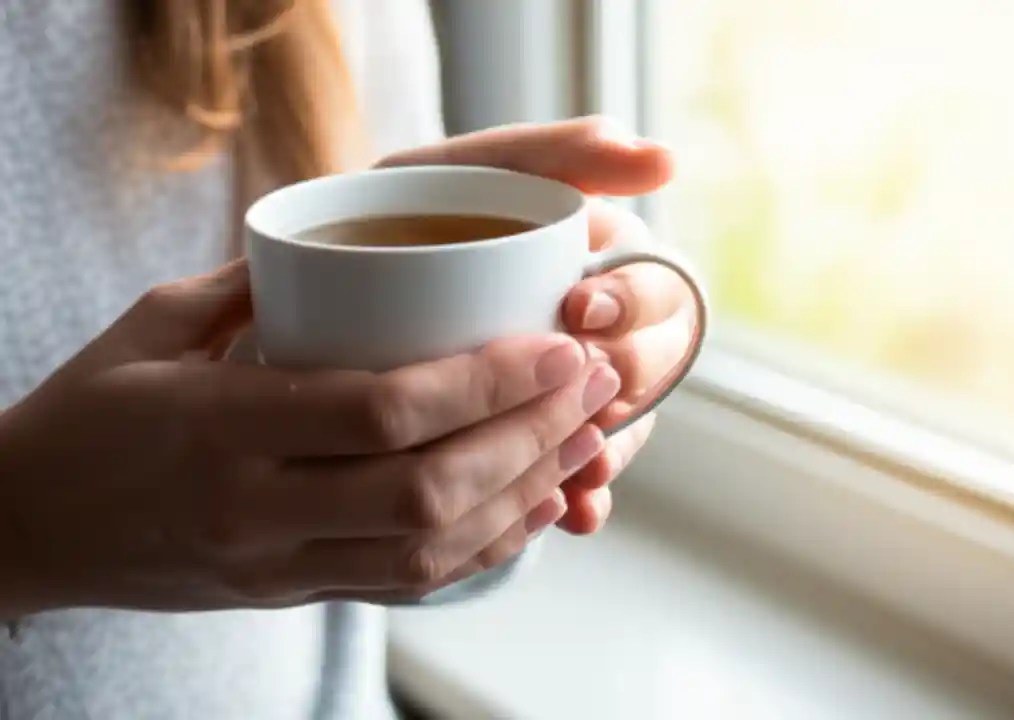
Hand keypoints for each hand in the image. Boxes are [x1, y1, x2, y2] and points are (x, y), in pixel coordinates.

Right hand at [0, 261, 618, 615]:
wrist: (28, 529)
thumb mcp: (154, 323)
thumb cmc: (90, 410)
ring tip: (588, 439)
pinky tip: (538, 504)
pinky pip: (408, 582)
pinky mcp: (291, 592)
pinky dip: (486, 548)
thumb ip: (257, 285)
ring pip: (431, 548)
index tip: (555, 347)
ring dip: (526, 493)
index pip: (380, 412)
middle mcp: (253, 508)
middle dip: (530, 436)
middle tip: (593, 384)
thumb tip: (364, 245)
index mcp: (219, 424)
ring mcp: (275, 564)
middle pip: (426, 488)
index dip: (486, 382)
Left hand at [380, 116, 688, 534]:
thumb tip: (664, 161)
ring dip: (611, 447)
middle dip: (623, 380)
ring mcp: (574, 383)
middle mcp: (601, 319)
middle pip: (653, 357)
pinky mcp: (540, 438)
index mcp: (603, 254)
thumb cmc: (404, 216)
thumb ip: (561, 151)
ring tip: (583, 470)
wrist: (324, 294)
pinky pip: (584, 477)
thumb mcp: (469, 172)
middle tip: (578, 397)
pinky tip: (578, 513)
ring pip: (625, 424)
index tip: (579, 309)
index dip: (636, 299)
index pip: (656, 278)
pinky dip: (584, 495)